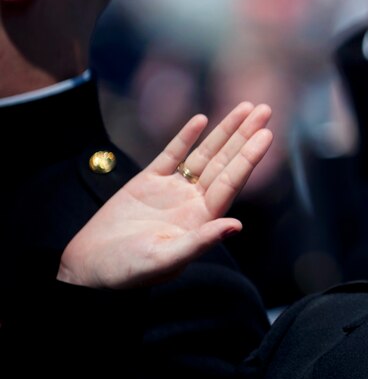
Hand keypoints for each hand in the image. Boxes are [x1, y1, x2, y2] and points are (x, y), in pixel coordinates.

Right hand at [58, 102, 273, 288]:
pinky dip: (185, 137)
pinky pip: (171, 155)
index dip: (249, 158)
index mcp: (202, 219)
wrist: (90, 267)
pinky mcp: (147, 182)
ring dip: (224, 131)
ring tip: (245, 108)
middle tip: (265, 110)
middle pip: (225, 162)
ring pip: (204, 154)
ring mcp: (172, 190)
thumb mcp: (165, 259)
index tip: (267, 134)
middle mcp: (193, 201)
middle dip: (245, 136)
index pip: (231, 182)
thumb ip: (201, 241)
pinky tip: (201, 120)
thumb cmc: (128, 270)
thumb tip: (236, 226)